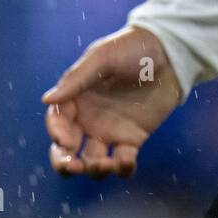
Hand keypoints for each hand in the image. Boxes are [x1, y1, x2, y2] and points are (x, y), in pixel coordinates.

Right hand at [41, 25, 181, 178]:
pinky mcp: (133, 139)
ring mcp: (110, 130)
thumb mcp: (103, 57)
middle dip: (65, 164)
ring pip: (93, 161)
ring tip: (105, 163)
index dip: (57, 134)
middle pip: (68, 150)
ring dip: (94, 169)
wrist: (170, 52)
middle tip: (73, 167)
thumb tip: (47, 100)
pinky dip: (122, 169)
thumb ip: (77, 79)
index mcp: (77, 98)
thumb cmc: (132, 48)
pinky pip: (123, 162)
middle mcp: (89, 118)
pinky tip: (125, 161)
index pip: (57, 122)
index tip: (65, 141)